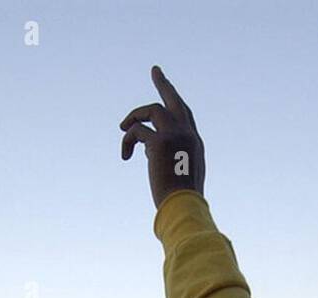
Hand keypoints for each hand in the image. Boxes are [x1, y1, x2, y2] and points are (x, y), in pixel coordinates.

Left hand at [120, 66, 204, 207]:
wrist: (184, 206)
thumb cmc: (181, 200)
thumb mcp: (180, 175)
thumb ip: (169, 156)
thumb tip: (148, 151)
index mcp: (195, 141)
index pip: (184, 114)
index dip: (174, 101)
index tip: (166, 91)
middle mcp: (187, 133)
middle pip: (174, 100)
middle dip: (163, 83)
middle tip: (155, 70)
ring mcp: (174, 135)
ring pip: (151, 109)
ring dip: (134, 116)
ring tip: (123, 128)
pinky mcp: (158, 142)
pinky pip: (136, 131)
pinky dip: (127, 141)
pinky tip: (125, 156)